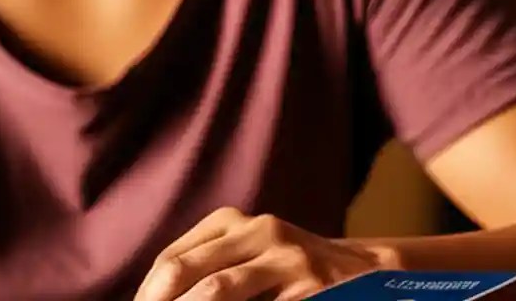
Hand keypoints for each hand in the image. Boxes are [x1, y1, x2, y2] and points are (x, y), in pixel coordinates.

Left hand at [133, 208, 399, 300]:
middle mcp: (256, 230)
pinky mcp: (309, 283)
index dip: (148, 293)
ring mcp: (285, 256)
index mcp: (229, 222)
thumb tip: (155, 296)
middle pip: (184, 269)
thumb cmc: (289, 273)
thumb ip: (205, 271)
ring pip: (217, 290)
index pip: (171, 260)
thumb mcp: (247, 258)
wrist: (367, 272)